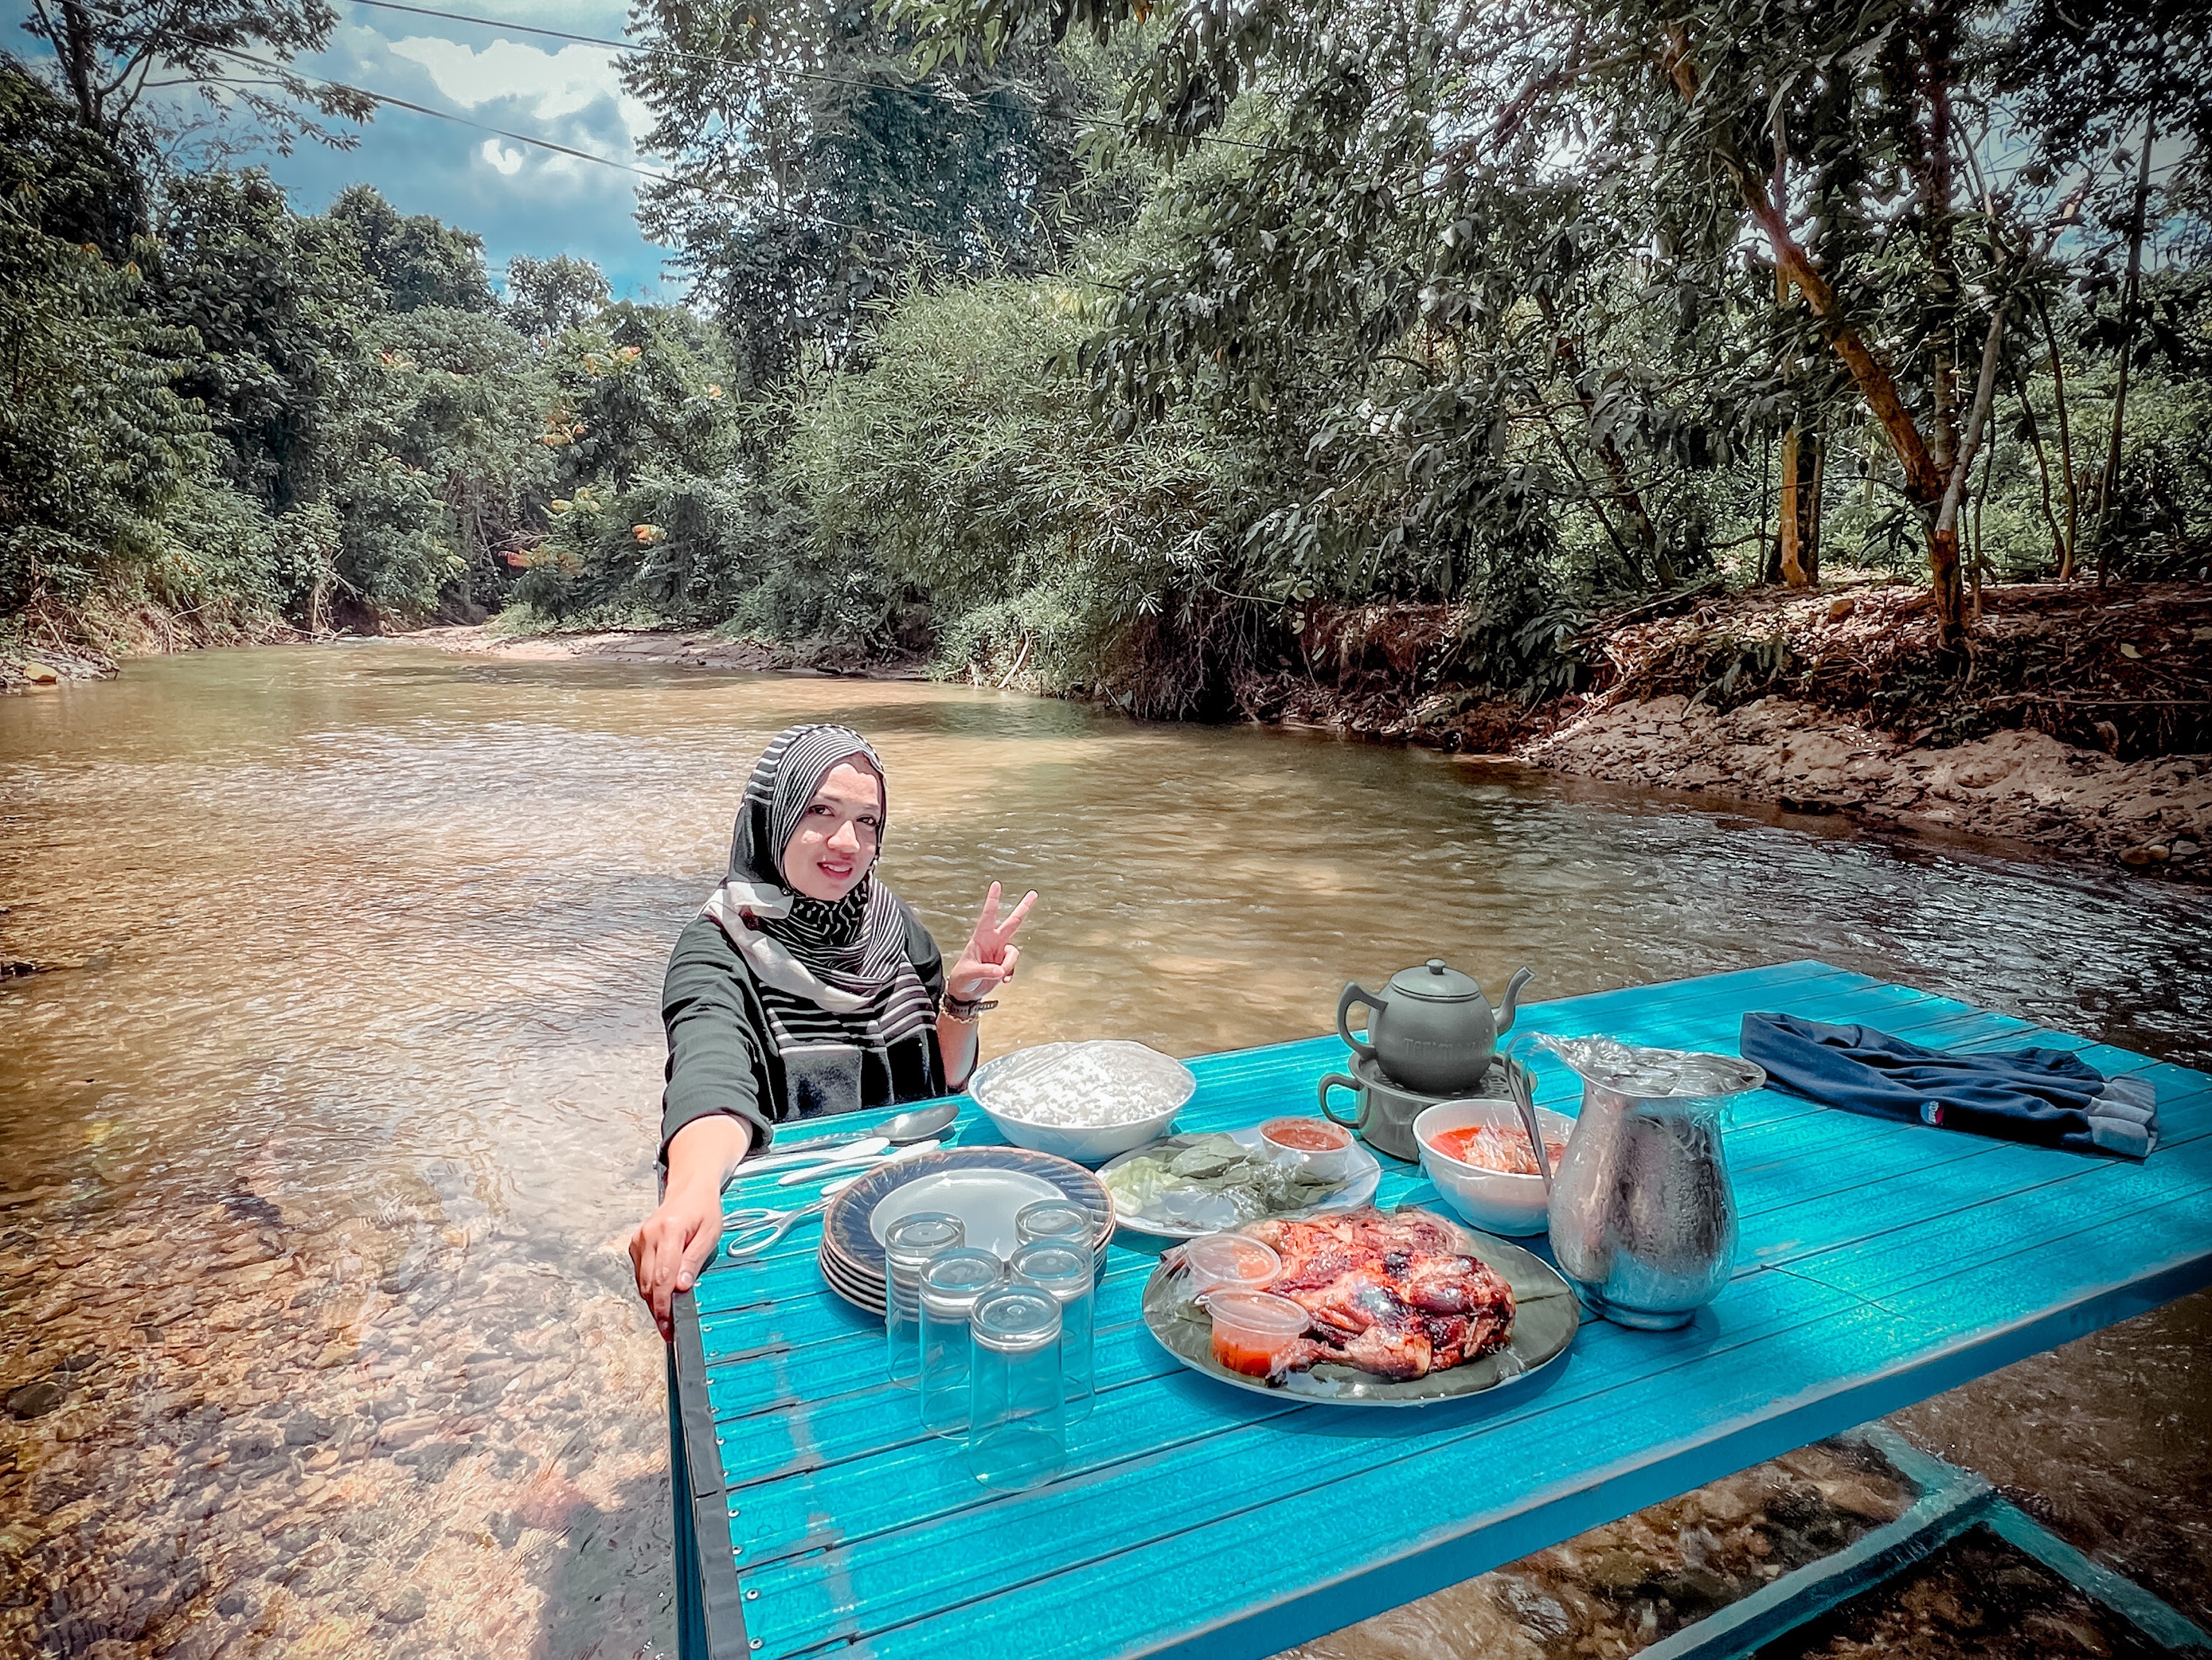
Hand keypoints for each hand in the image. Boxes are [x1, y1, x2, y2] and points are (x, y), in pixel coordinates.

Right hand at [629, 1183, 721, 1341]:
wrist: (690, 1190)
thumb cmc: (704, 1209)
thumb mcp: (710, 1234)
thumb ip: (694, 1260)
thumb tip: (681, 1287)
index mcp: (669, 1230)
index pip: (662, 1276)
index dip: (665, 1305)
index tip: (669, 1324)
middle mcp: (649, 1235)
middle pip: (648, 1283)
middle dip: (658, 1309)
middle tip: (669, 1330)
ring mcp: (639, 1239)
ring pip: (641, 1281)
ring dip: (653, 1301)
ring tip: (667, 1318)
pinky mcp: (635, 1244)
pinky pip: (640, 1273)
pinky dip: (650, 1287)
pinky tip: (662, 1295)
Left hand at [947, 881, 1037, 1003]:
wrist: (965, 993)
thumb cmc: (961, 978)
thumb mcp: (969, 973)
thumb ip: (985, 971)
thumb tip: (1001, 970)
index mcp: (980, 937)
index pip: (987, 915)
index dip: (993, 900)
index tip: (996, 884)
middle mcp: (993, 942)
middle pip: (1012, 922)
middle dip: (1023, 908)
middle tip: (1033, 893)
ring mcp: (1000, 952)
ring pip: (1014, 952)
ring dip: (1009, 964)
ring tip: (999, 975)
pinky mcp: (1004, 964)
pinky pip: (1013, 966)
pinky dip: (1010, 973)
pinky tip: (1003, 980)